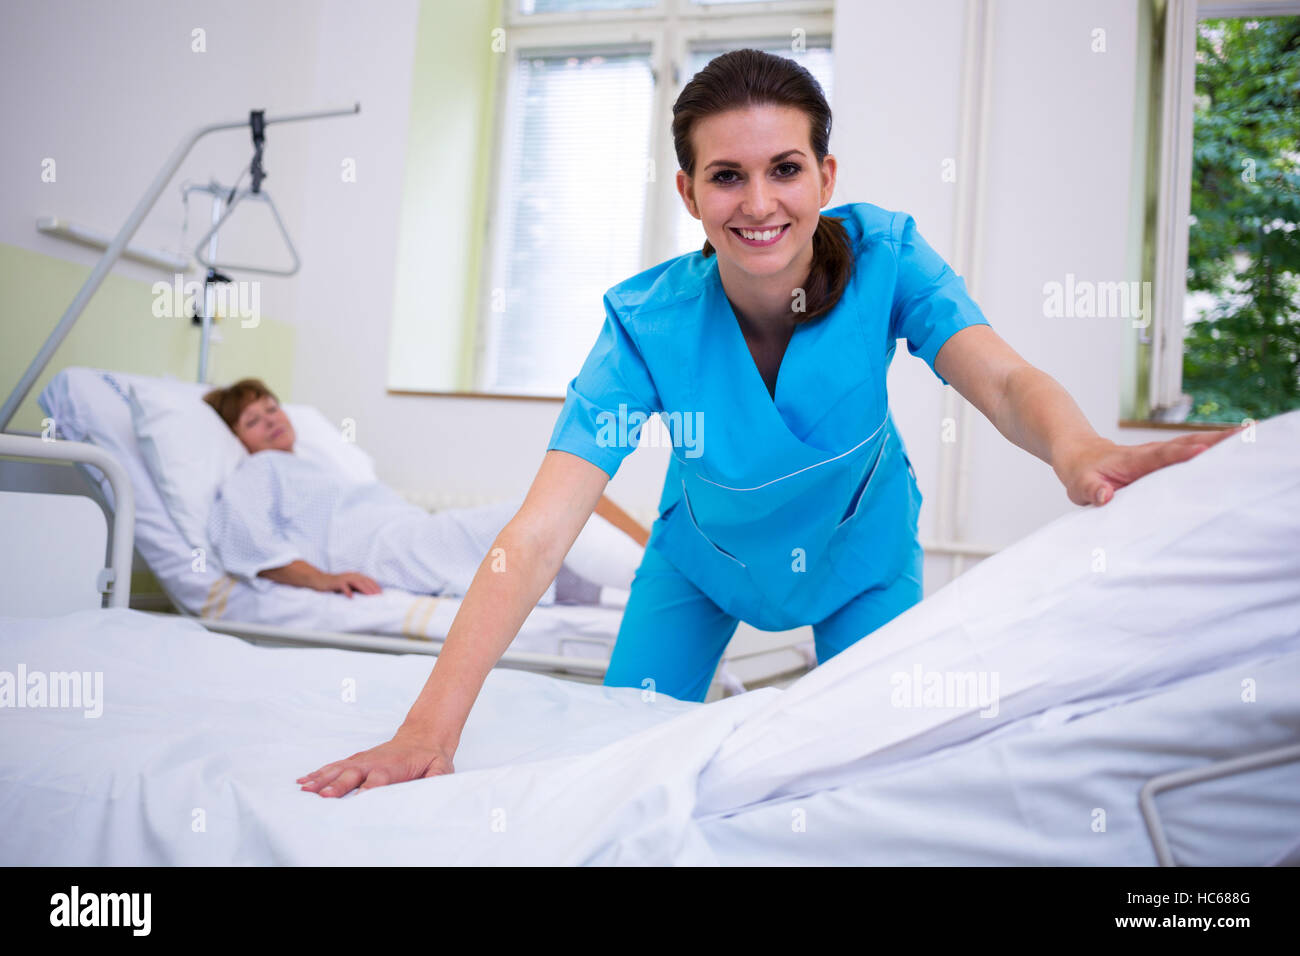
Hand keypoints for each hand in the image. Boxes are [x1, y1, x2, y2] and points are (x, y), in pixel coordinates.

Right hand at [297, 733, 454, 796]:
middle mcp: (375, 762)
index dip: (369, 788)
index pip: (379, 778)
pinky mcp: (357, 761)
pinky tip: (305, 780)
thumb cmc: (429, 757)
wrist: (423, 736)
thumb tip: (435, 782)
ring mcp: (363, 760)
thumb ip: (438, 775)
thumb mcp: (441, 766)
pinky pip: (335, 767)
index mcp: (394, 766)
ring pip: (339, 769)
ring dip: (322, 779)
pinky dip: (319, 773)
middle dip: (339, 785)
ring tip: (305, 788)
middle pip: (354, 774)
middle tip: (324, 796)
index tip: (358, 797)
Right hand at [316, 571, 381, 597]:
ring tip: (370, 595)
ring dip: (364, 589)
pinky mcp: (336, 582)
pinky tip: (351, 597)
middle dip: (372, 588)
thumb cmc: (336, 585)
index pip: (368, 580)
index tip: (381, 594)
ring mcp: (344, 578)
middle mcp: (351, 575)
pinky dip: (347, 591)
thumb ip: (357, 588)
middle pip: (364, 581)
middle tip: (378, 596)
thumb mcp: (348, 585)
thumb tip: (368, 594)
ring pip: (356, 582)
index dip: (375, 586)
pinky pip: (343, 586)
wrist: (320, 580)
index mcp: (355, 575)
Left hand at [1053, 425, 1245, 506]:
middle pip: (1187, 444)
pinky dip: (1216, 446)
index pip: (1159, 457)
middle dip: (1214, 441)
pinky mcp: (1167, 457)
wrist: (1080, 454)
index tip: (1200, 451)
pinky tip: (1240, 445)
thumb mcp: (1079, 486)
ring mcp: (1161, 453)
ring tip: (1253, 436)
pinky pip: (1194, 450)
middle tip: (1246, 436)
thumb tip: (1105, 497)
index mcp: (1132, 461)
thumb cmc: (1080, 473)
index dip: (1179, 454)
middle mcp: (1151, 452)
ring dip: (1222, 440)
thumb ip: (1091, 491)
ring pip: (1194, 443)